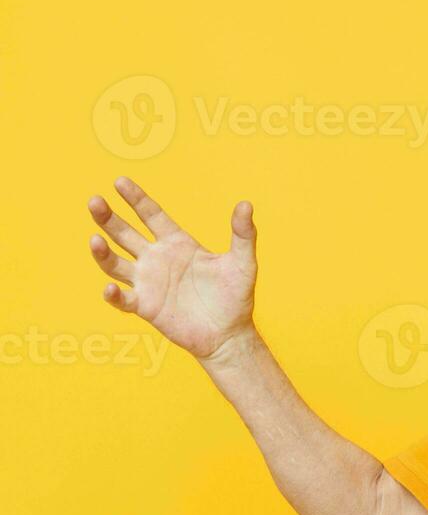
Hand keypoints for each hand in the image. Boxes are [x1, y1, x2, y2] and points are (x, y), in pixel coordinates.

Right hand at [87, 177, 258, 360]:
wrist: (229, 333)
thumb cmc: (236, 296)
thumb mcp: (243, 262)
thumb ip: (243, 234)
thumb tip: (246, 205)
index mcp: (177, 243)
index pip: (151, 215)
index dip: (136, 199)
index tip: (119, 181)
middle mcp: (157, 259)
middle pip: (125, 234)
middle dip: (109, 218)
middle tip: (95, 201)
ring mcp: (148, 283)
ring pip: (115, 263)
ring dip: (102, 252)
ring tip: (95, 239)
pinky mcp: (146, 307)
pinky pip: (123, 299)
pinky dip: (113, 295)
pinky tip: (110, 288)